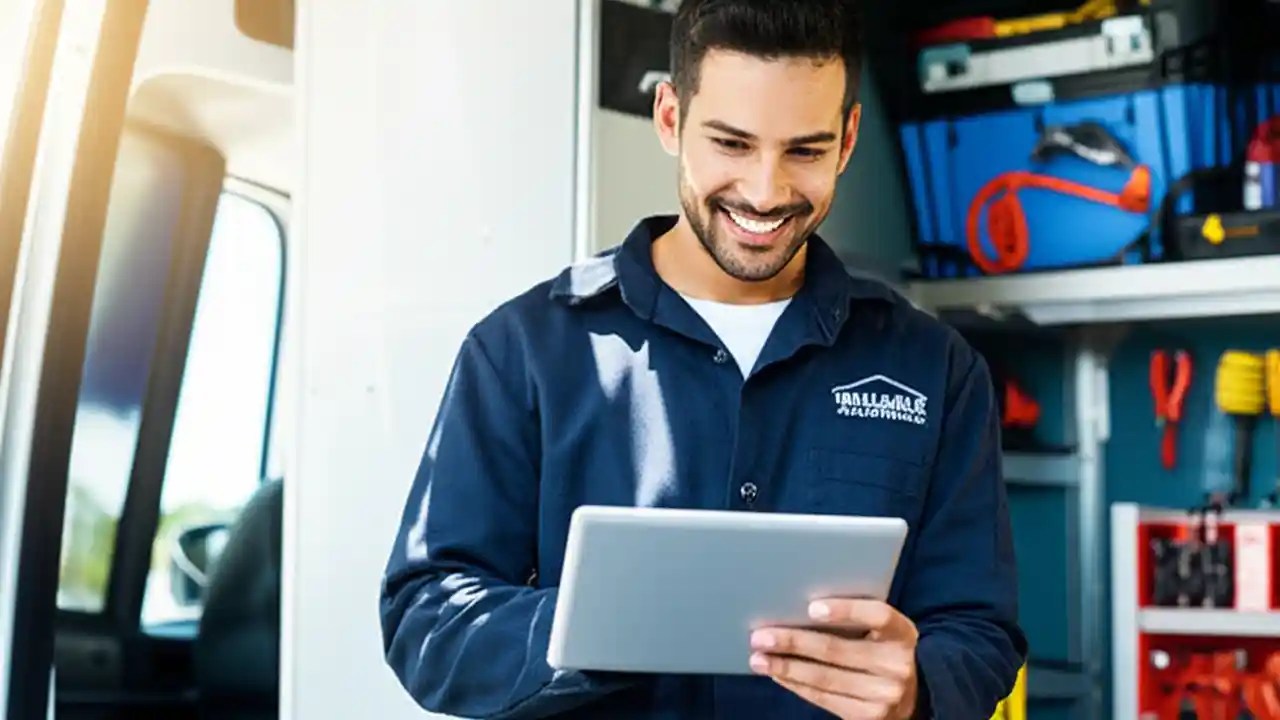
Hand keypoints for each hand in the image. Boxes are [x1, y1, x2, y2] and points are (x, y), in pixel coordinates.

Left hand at [749, 599, 919, 719]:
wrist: (915, 698)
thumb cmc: (884, 653)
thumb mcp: (883, 634)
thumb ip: (856, 622)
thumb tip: (798, 609)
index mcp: (903, 634)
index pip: (877, 616)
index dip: (846, 610)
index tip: (812, 607)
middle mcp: (897, 664)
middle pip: (838, 649)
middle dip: (793, 642)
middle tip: (761, 636)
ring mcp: (885, 695)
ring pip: (825, 677)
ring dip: (786, 667)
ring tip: (758, 658)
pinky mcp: (869, 717)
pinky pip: (824, 698)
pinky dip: (796, 684)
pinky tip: (778, 673)